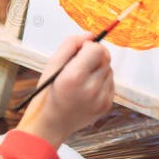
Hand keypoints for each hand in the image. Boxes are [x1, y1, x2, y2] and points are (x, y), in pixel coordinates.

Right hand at [16, 34, 113, 148]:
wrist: (52, 123)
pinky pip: (110, 83)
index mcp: (74, 77)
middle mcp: (90, 89)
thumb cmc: (48, 92)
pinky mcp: (107, 105)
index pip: (96, 49)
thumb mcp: (51, 65)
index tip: (79, 51)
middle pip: (105, 57)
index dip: (88, 46)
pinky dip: (100, 81)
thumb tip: (90, 35)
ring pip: (109, 69)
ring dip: (98, 68)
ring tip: (81, 78)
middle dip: (94, 55)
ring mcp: (101, 99)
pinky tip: (86, 88)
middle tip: (80, 63)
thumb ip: (70, 45)